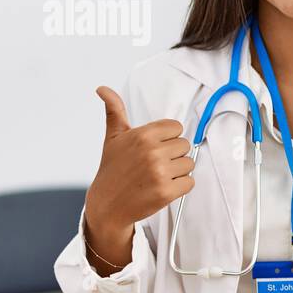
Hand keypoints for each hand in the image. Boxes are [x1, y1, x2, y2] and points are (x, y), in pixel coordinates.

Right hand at [84, 86, 195, 240]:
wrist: (107, 204)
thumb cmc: (113, 168)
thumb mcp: (113, 137)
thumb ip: (114, 111)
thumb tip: (102, 89)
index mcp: (143, 135)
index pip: (176, 127)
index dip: (167, 138)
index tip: (154, 148)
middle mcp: (152, 152)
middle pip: (185, 145)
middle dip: (172, 155)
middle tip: (153, 165)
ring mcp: (160, 172)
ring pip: (189, 164)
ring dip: (177, 171)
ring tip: (157, 176)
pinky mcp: (166, 192)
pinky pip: (190, 182)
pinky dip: (180, 187)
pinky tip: (162, 187)